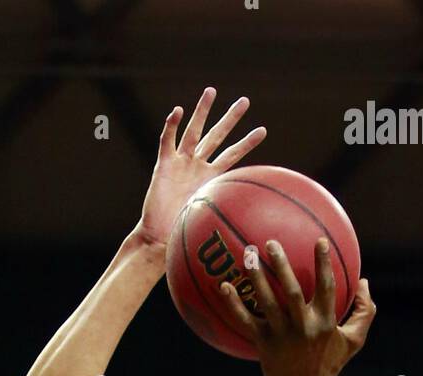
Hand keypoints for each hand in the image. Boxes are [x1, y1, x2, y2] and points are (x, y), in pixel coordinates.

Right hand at [136, 87, 266, 248]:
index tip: (263, 130)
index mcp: (210, 177)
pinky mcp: (163, 165)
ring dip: (201, 112)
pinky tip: (176, 111)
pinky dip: (171, 127)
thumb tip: (253, 226)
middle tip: (245, 101)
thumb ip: (226, 211)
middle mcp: (196, 165)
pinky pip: (167, 142)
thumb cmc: (183, 232)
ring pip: (193, 132)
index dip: (246, 144)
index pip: (232, 155)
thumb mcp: (210, 220)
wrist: (159, 237)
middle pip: (216, 136)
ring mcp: (180, 163)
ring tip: (211, 91)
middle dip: (230, 119)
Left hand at [221, 240, 375, 375]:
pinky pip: (246, 321)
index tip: (320, 240)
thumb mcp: (353, 341)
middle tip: (271, 243)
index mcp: (325, 322)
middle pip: (292, 291)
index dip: (324, 264)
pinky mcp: (264, 344)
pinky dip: (234, 304)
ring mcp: (282, 335)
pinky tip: (224, 286)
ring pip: (267, 302)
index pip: (326, 287)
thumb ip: (364, 311)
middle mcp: (303, 327)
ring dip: (257, 277)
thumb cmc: (329, 364)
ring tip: (247, 254)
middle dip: (282, 265)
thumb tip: (364, 282)